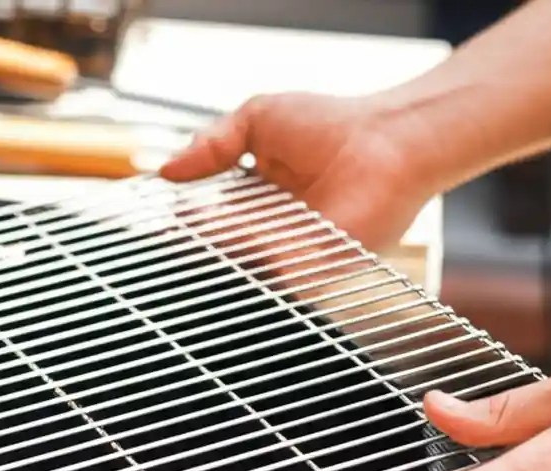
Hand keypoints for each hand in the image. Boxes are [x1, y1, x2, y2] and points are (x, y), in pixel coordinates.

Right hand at [159, 92, 438, 250]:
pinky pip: (272, 272)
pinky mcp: (311, 271)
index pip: (204, 221)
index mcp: (252, 201)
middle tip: (174, 224)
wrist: (389, 140)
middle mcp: (267, 233)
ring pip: (239, 261)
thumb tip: (166, 169)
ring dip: (219, 245)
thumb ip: (211, 143)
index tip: (160, 213)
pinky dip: (255, 254)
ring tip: (201, 223)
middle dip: (195, 237)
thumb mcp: (257, 119)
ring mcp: (288, 256)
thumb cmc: (333, 123)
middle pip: (217, 248)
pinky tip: (241, 232)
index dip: (181, 219)